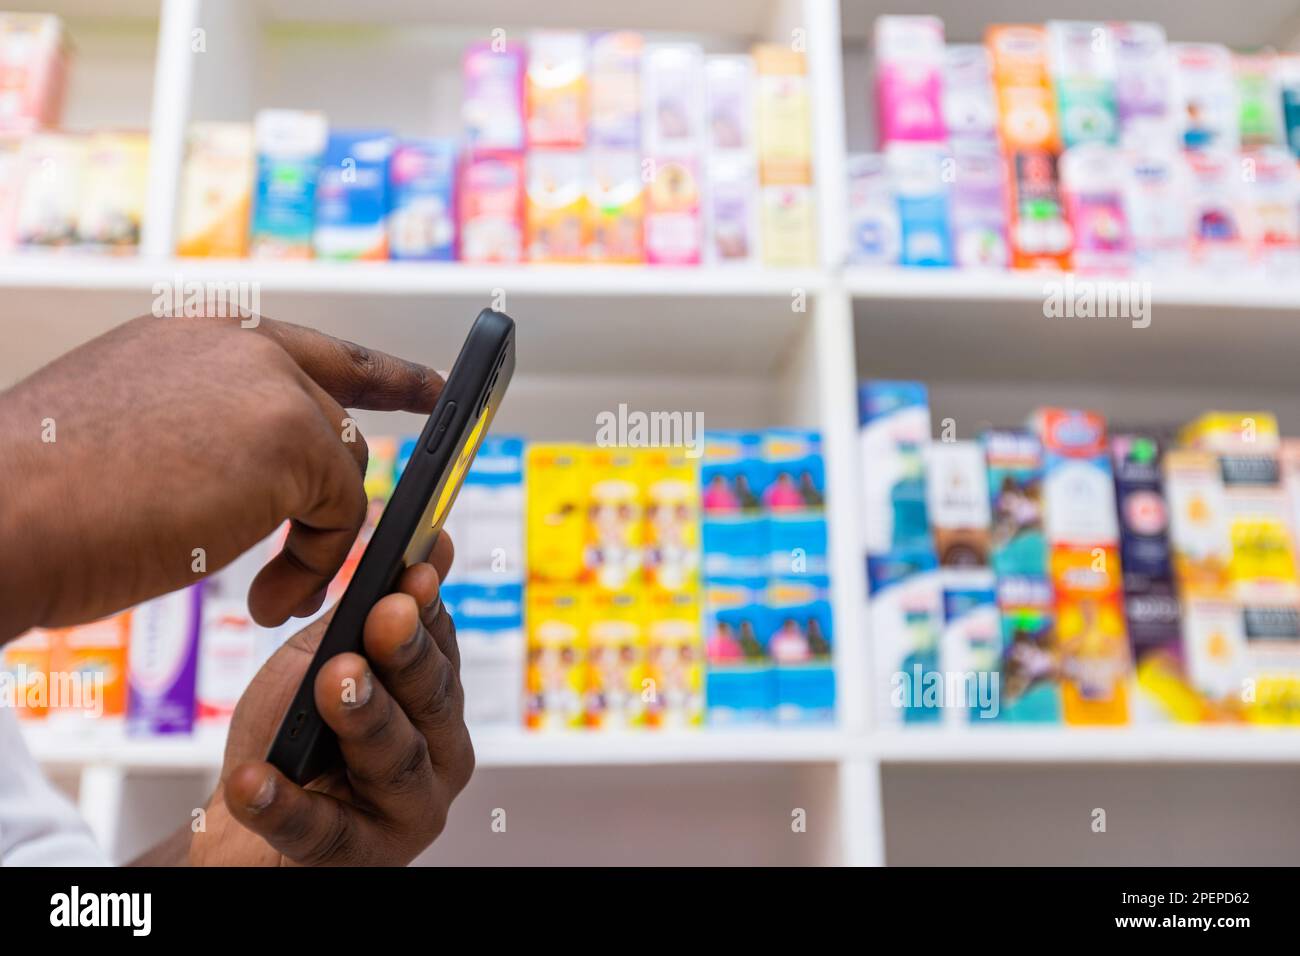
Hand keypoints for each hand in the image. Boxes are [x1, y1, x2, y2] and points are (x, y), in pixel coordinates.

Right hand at [0, 314, 441, 639]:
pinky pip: (343, 511)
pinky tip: (267, 595)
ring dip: (316, 544)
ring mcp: (270, 386)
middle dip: (334, 497)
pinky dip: (316, 563)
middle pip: (337, 424)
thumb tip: (271, 471)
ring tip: (272, 593)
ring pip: (343, 471)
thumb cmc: (39, 497)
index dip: (382, 375)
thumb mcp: (134, 436)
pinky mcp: (290, 438)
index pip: (315, 350)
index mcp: (198, 340)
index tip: (433, 391)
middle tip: (312, 562)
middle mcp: (241, 347)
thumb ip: (212, 431)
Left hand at [191, 536, 474, 865]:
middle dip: (407, 656)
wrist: (245, 834)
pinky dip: (283, 804)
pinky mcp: (355, 859)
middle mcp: (437, 761)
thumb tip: (432, 544)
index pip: (442, 652)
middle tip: (383, 618)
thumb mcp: (328, 664)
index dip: (428, 613)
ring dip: (364, 716)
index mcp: (435, 710)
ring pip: (393, 761)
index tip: (413, 574)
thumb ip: (369, 613)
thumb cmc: (295, 743)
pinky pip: (319, 829)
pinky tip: (255, 780)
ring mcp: (403, 814)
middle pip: (430, 704)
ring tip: (334, 682)